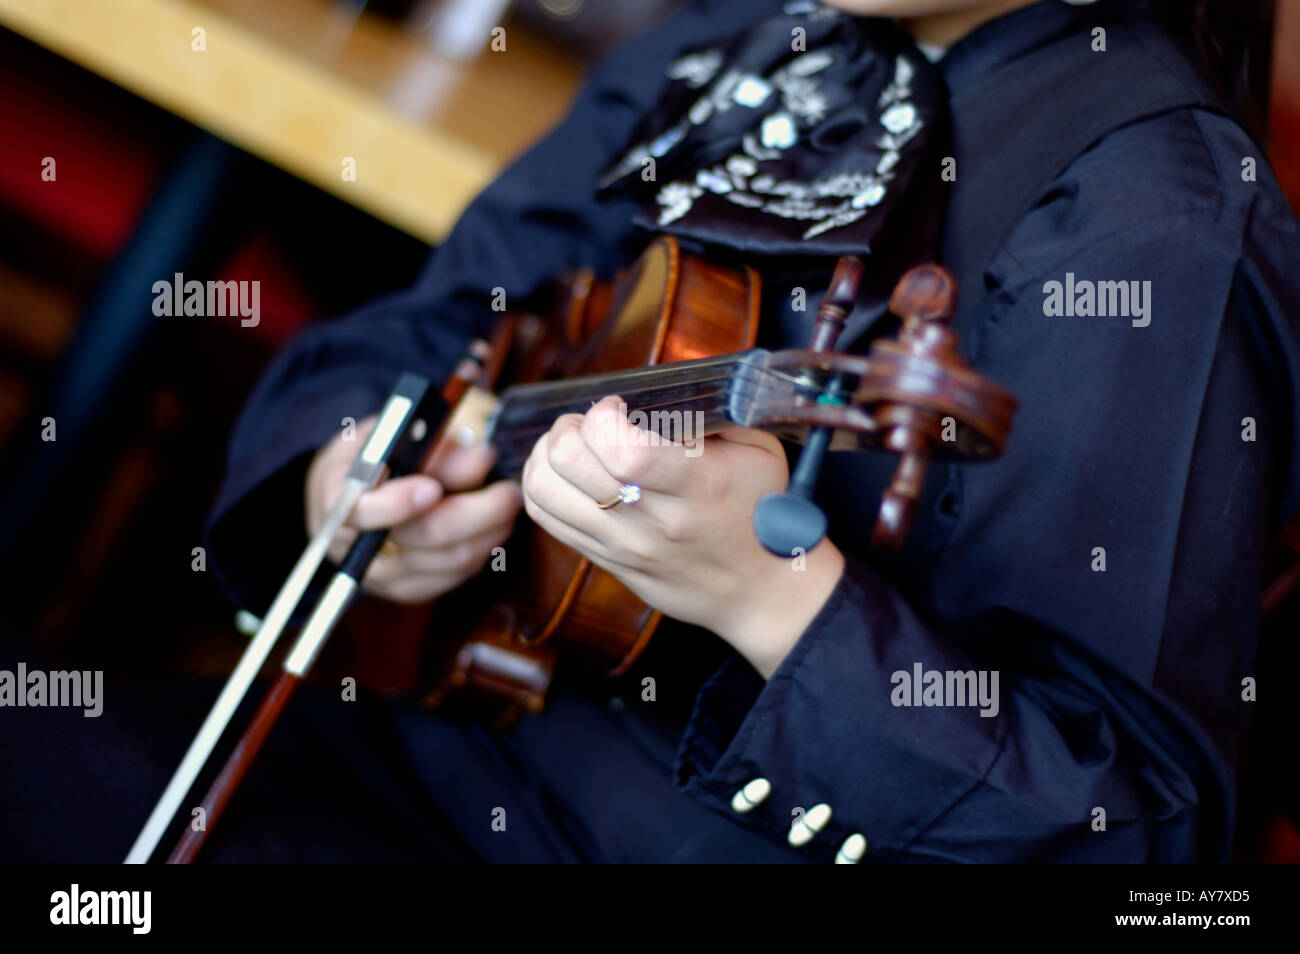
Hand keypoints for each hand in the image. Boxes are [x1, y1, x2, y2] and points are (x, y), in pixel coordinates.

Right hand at [305, 415, 521, 603]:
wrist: (344, 500)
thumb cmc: (368, 459)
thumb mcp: (386, 436)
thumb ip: (429, 444)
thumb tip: (480, 457)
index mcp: (336, 501)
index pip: (362, 511)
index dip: (397, 504)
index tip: (431, 488)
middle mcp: (356, 548)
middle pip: (423, 538)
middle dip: (476, 514)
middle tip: (509, 492)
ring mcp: (382, 576)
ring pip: (448, 561)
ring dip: (489, 533)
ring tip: (508, 504)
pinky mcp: (408, 590)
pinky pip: (454, 577)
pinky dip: (481, 551)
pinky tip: (493, 528)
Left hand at [521, 396, 843, 677]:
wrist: (757, 590)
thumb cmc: (761, 511)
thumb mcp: (760, 451)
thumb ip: (718, 412)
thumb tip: (667, 388)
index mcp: (696, 486)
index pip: (622, 451)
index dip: (604, 417)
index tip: (620, 408)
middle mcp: (653, 520)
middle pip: (570, 462)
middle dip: (570, 427)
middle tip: (592, 424)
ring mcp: (623, 545)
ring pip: (545, 490)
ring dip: (548, 454)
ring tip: (575, 446)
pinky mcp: (605, 561)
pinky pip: (545, 518)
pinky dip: (542, 484)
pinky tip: (567, 473)